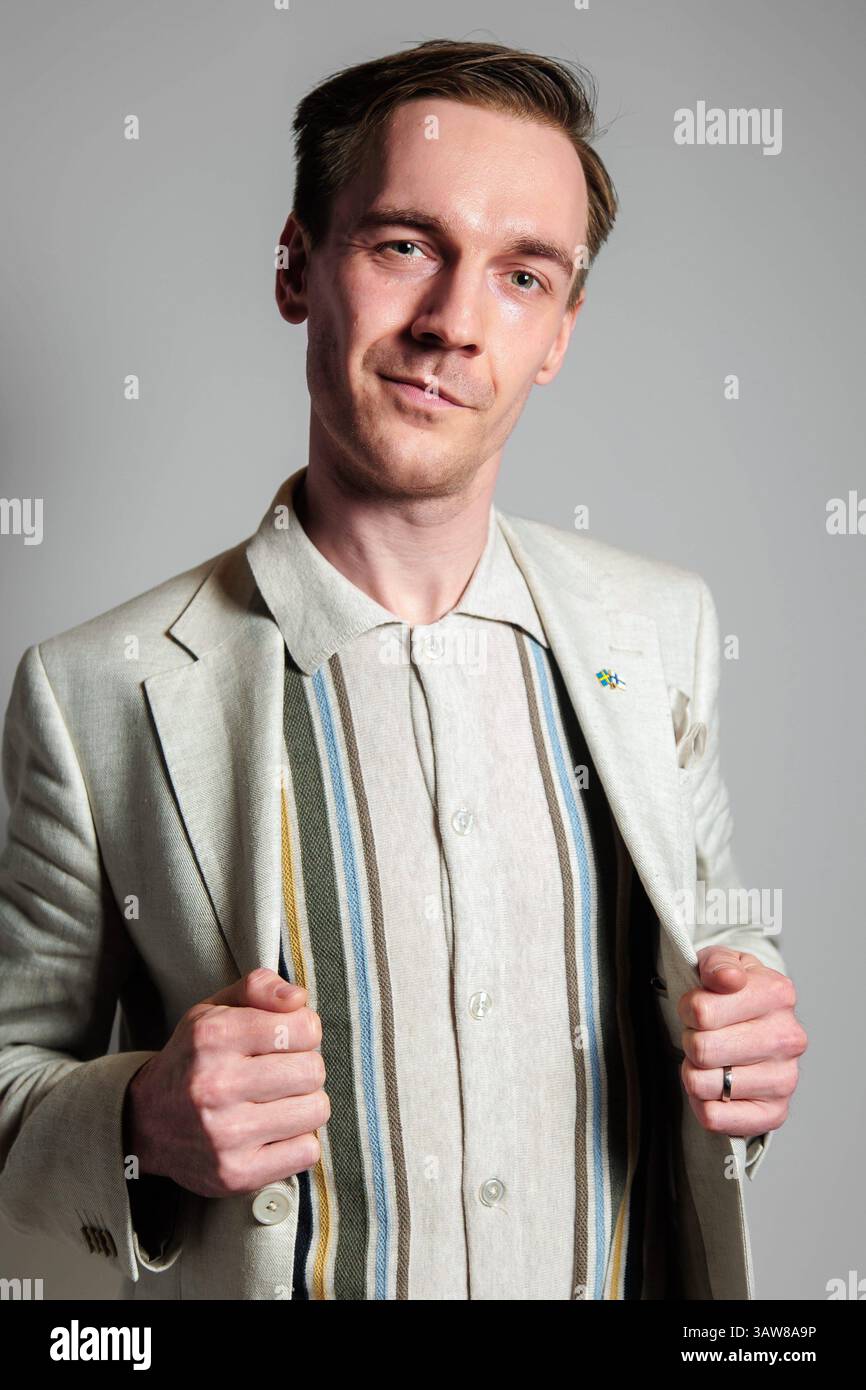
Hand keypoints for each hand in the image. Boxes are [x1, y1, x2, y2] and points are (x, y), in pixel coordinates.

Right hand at [124, 967, 329, 1197]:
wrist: (146, 1122)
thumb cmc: (194, 1059)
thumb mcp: (214, 1010)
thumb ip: (259, 988)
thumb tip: (298, 999)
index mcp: (213, 1036)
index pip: (303, 1028)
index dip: (304, 1030)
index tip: (288, 1038)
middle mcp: (216, 1085)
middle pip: (313, 1071)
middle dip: (305, 1067)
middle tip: (281, 1072)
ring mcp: (225, 1134)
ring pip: (316, 1110)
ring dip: (305, 1103)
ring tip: (277, 1101)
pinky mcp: (236, 1174)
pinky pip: (307, 1152)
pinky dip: (298, 1140)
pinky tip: (272, 1131)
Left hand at [676, 947, 806, 1140]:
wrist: (754, 1029)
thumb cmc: (731, 996)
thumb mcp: (720, 964)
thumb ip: (717, 963)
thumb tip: (727, 979)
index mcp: (777, 993)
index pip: (702, 1011)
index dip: (687, 1009)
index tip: (696, 1008)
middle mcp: (788, 1038)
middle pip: (702, 1049)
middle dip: (690, 1041)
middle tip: (701, 1036)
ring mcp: (785, 1079)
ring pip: (703, 1084)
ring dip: (693, 1072)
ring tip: (709, 1061)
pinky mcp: (774, 1113)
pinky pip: (714, 1118)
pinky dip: (702, 1104)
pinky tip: (714, 1088)